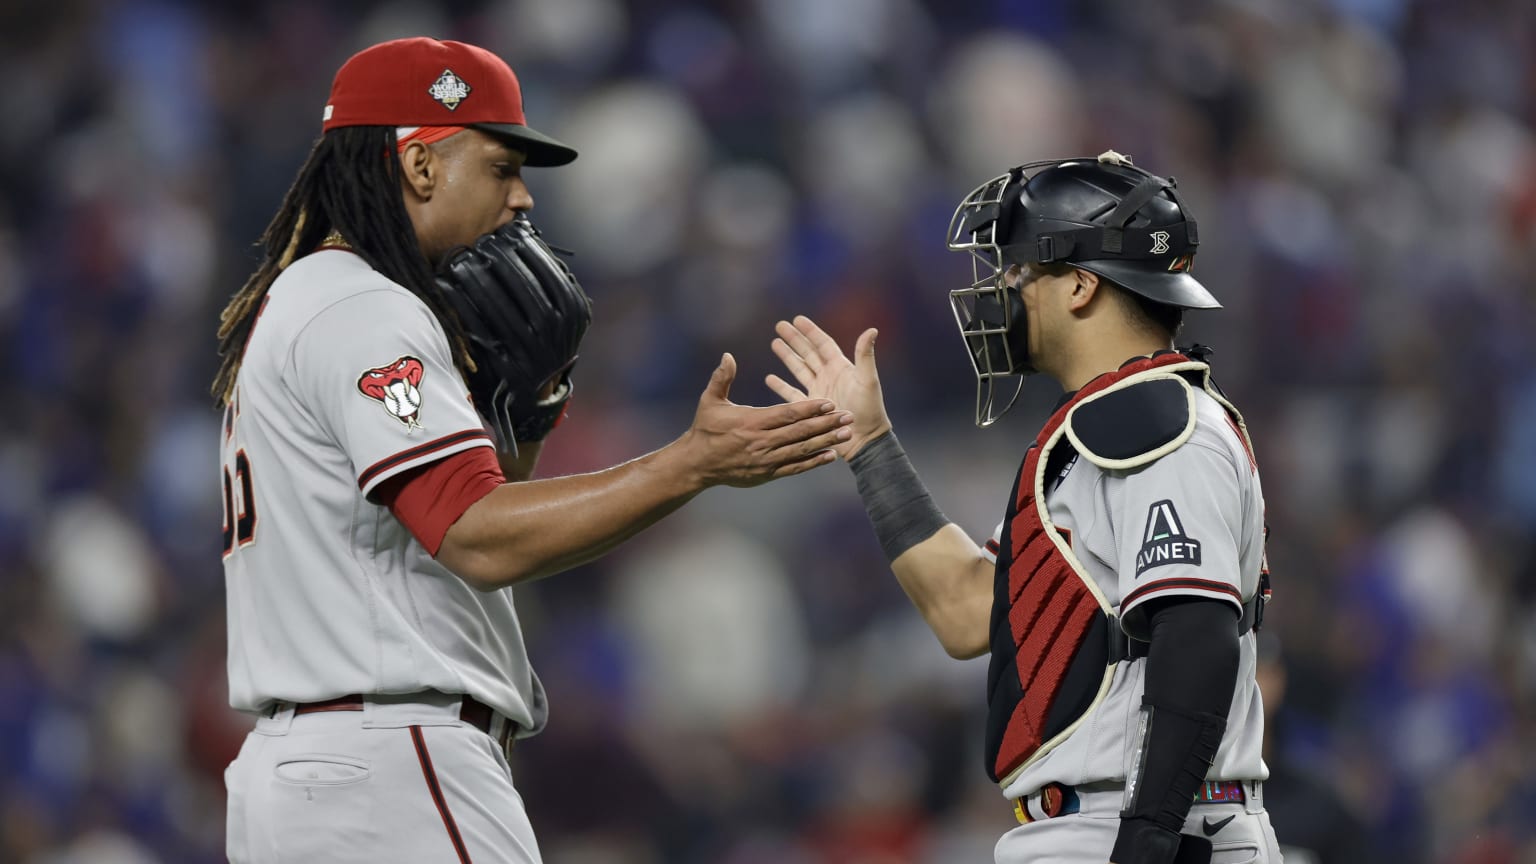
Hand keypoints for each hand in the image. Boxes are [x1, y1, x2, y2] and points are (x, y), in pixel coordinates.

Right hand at [678, 353, 852, 487]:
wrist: (697, 465)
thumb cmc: (704, 429)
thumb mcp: (709, 401)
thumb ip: (722, 378)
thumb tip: (728, 355)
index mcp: (752, 422)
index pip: (787, 414)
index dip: (809, 408)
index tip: (829, 402)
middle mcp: (762, 442)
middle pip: (800, 432)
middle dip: (826, 424)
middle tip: (848, 416)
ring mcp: (766, 460)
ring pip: (801, 450)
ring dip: (826, 442)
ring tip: (846, 434)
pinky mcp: (767, 474)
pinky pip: (795, 468)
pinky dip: (813, 462)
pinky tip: (831, 456)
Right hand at [767, 315, 892, 459]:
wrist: (864, 440)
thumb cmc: (870, 410)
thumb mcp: (867, 380)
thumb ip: (865, 355)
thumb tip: (872, 329)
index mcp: (840, 368)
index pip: (823, 344)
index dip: (810, 331)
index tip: (797, 319)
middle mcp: (828, 377)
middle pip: (808, 353)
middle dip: (794, 339)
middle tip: (779, 325)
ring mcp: (818, 392)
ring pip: (799, 369)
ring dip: (787, 357)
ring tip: (774, 343)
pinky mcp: (810, 409)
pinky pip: (792, 393)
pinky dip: (781, 386)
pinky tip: (770, 378)